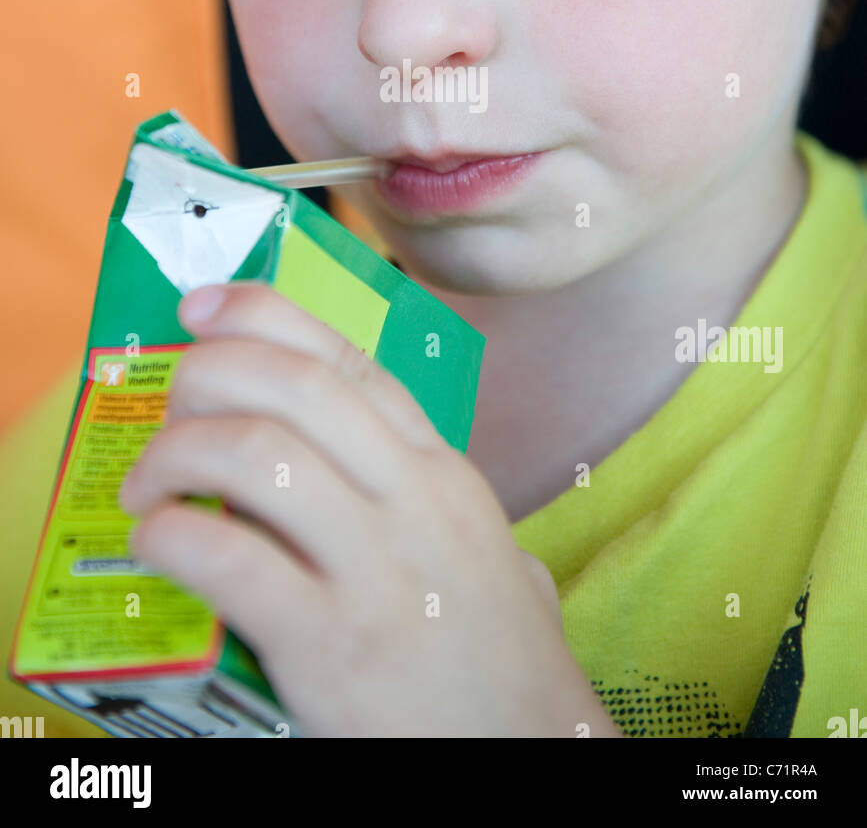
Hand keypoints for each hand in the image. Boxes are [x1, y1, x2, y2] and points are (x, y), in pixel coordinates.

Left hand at [120, 281, 622, 737]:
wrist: (531, 759)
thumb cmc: (497, 664)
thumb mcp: (483, 554)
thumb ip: (431, 502)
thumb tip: (369, 468)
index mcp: (441, 473)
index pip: (350, 360)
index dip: (265, 316)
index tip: (204, 303)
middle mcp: (413, 503)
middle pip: (295, 387)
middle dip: (208, 371)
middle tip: (167, 400)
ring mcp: (377, 572)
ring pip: (256, 454)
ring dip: (176, 453)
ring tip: (149, 486)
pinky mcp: (334, 646)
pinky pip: (230, 558)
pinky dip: (172, 537)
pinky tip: (157, 547)